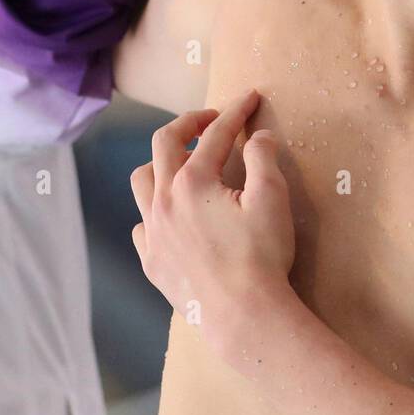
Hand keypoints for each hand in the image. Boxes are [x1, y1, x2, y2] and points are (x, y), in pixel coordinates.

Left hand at [131, 91, 294, 341]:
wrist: (243, 315)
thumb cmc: (261, 256)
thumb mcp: (272, 198)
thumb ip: (263, 158)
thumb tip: (257, 136)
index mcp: (193, 181)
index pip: (215, 134)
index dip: (235, 111)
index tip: (250, 98)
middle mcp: (164, 200)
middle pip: (165, 143)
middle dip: (190, 123)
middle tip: (212, 119)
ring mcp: (153, 232)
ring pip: (141, 180)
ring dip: (161, 162)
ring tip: (183, 162)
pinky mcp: (152, 261)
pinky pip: (142, 223)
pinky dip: (154, 209)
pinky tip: (173, 214)